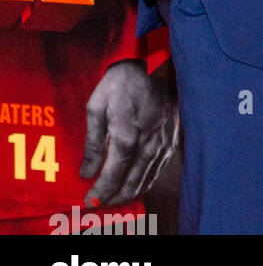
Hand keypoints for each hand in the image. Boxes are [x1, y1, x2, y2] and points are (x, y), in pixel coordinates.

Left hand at [80, 59, 179, 207]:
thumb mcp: (97, 106)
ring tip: (113, 197)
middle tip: (99, 202)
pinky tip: (135, 183)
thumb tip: (87, 171)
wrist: (155, 63)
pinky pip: (158, 169)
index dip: (100, 192)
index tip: (88, 201)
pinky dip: (145, 182)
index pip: (113, 174)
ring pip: (146, 179)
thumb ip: (93, 142)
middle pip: (131, 183)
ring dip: (128, 193)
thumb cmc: (122, 82)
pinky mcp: (172, 138)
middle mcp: (148, 143)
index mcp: (127, 134)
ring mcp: (163, 142)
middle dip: (113, 197)